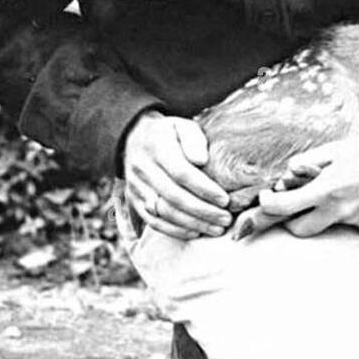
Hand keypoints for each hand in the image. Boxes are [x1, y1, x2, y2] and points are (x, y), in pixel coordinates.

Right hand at [123, 111, 232, 240]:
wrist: (133, 138)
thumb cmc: (169, 133)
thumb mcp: (182, 126)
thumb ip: (194, 139)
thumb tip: (201, 160)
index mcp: (156, 147)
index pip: (182, 173)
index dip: (205, 189)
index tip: (225, 199)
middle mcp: (142, 169)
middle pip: (174, 196)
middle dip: (203, 211)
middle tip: (226, 219)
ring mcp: (135, 187)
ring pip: (164, 213)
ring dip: (193, 223)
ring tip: (217, 229)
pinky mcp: (134, 201)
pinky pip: (154, 221)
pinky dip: (175, 230)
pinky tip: (196, 232)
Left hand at [234, 108, 358, 238]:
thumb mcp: (335, 149)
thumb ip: (307, 162)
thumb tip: (287, 175)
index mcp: (329, 189)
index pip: (285, 208)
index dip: (268, 204)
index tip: (265, 197)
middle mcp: (341, 210)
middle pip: (299, 230)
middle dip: (288, 221)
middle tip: (287, 203)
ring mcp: (355, 219)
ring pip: (323, 226)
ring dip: (314, 214)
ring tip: (321, 192)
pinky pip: (342, 221)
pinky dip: (336, 211)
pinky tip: (348, 192)